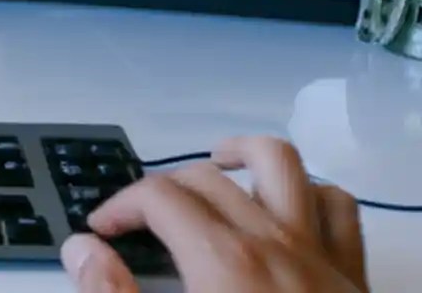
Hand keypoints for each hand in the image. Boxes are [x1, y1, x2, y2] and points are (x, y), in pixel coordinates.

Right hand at [61, 136, 368, 292]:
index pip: (157, 196)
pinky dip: (309, 194)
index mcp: (221, 259)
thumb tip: (82, 251)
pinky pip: (337, 208)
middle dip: (162, 187)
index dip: (119, 205)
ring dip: (243, 157)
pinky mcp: (351, 275)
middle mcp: (272, 242)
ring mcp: (318, 253)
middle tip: (139, 220)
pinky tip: (286, 207)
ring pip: (282, 166)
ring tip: (215, 167)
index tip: (101, 231)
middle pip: (206, 177)